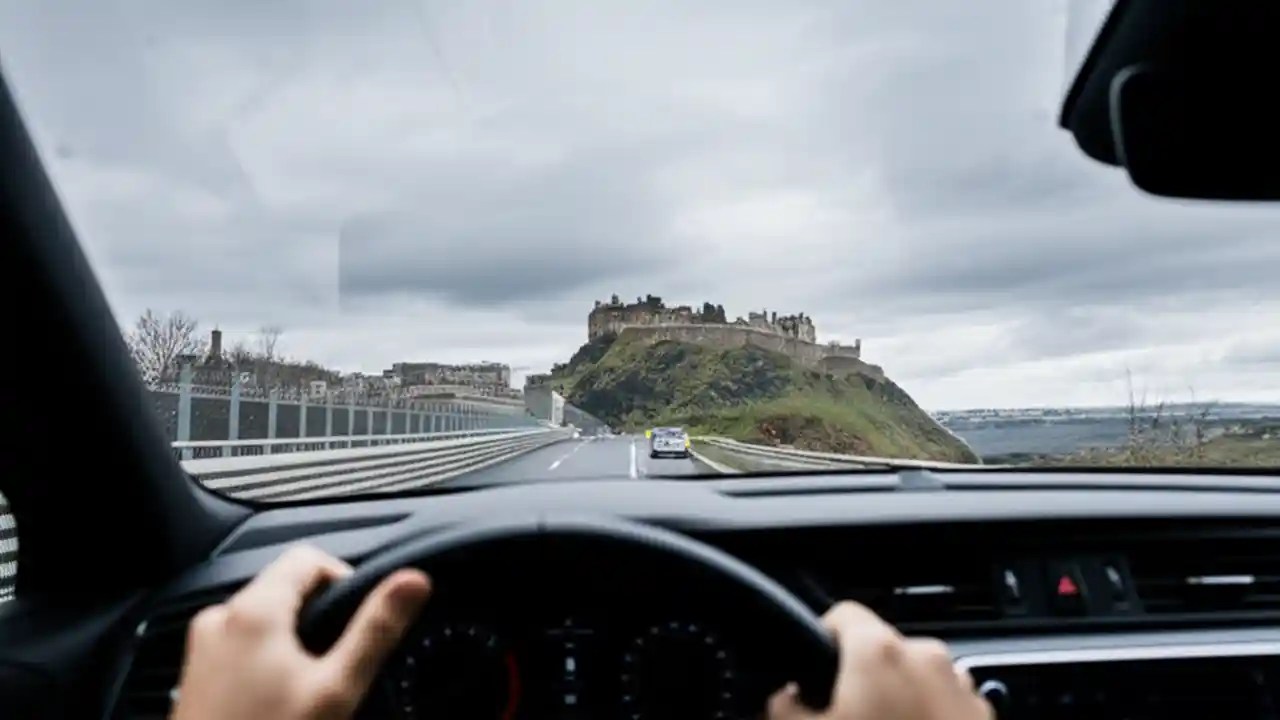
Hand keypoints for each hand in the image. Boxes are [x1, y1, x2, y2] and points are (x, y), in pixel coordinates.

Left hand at [171, 545, 430, 719]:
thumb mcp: (335, 689)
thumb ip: (375, 630)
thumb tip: (415, 580)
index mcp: (253, 609)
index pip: (309, 558)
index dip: (344, 581)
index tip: (357, 624)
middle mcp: (219, 617)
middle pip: (287, 588)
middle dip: (320, 619)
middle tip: (338, 666)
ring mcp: (203, 647)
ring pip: (266, 620)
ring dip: (294, 642)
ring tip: (308, 688)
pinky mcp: (196, 674)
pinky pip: (243, 645)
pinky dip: (268, 660)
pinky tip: (278, 700)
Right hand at [768, 602, 992, 719]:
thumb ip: (785, 706)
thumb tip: (785, 698)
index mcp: (881, 651)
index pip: (841, 615)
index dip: (821, 640)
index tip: (813, 671)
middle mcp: (929, 659)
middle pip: (881, 650)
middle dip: (861, 679)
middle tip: (845, 719)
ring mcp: (964, 689)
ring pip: (916, 679)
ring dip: (898, 701)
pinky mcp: (985, 719)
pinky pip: (945, 705)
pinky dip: (927, 719)